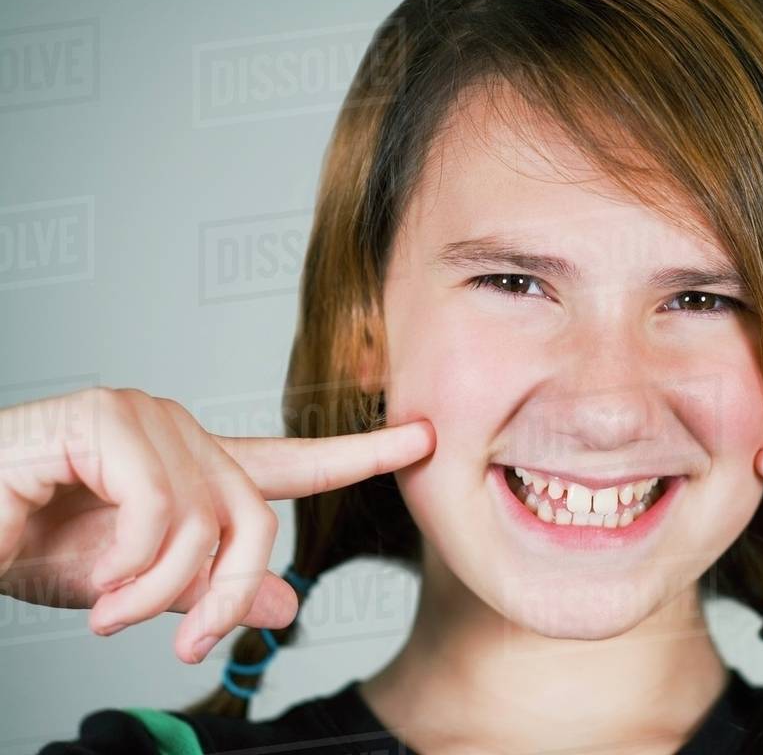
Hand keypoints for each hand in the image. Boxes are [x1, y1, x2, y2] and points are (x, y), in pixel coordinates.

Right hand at [0, 387, 434, 662]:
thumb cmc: (25, 543)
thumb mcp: (131, 585)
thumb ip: (206, 585)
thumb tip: (285, 601)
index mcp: (190, 467)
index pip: (289, 460)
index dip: (357, 455)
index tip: (421, 439)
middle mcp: (178, 433)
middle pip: (257, 517)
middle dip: (226, 596)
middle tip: (183, 645)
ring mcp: (144, 418)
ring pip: (209, 520)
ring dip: (159, 592)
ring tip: (110, 615)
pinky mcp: (105, 420)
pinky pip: (161, 511)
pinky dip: (132, 570)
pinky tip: (93, 587)